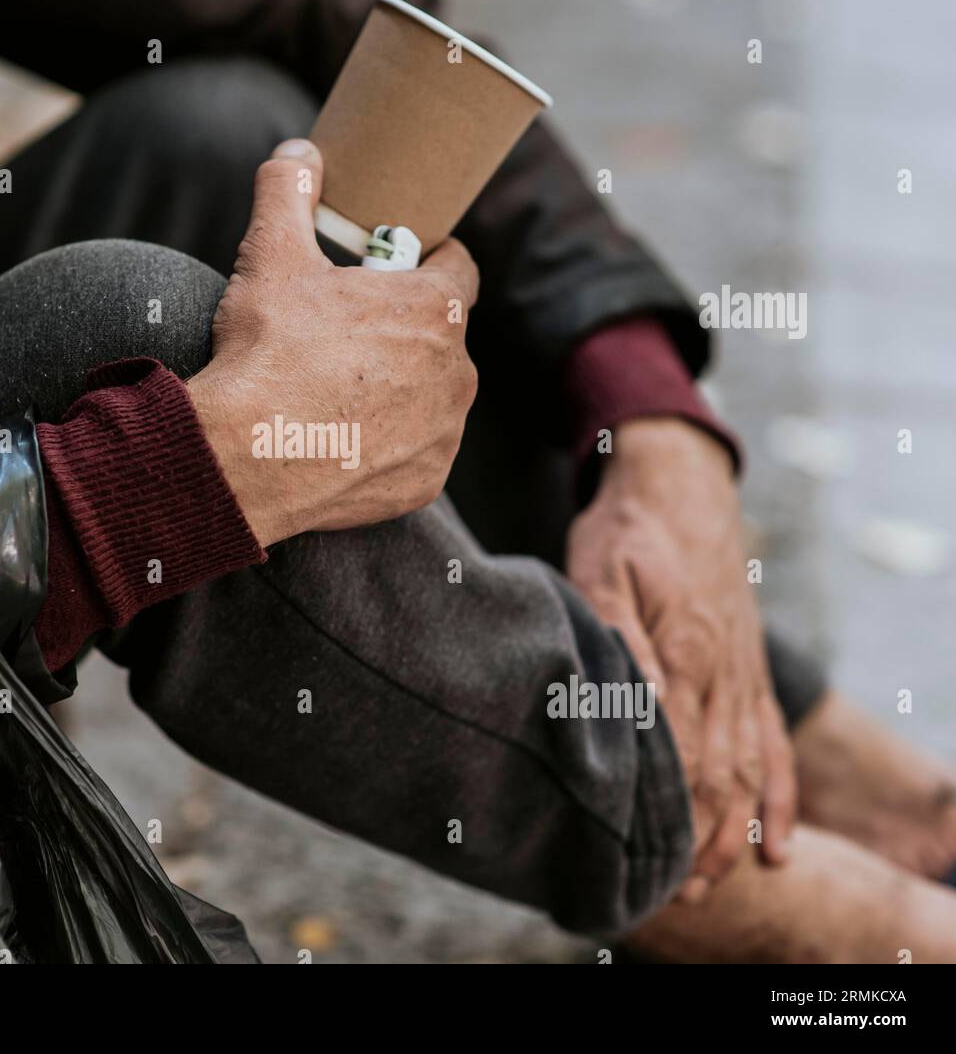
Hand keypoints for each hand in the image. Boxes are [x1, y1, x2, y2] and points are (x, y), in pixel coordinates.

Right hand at [188, 138, 479, 546]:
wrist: (247, 458)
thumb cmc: (267, 352)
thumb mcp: (269, 255)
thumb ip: (288, 190)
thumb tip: (298, 152)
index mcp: (435, 307)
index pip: (459, 266)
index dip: (430, 258)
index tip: (401, 263)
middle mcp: (457, 370)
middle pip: (441, 336)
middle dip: (404, 330)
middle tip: (348, 334)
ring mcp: (444, 431)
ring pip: (432, 396)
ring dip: (402, 389)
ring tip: (341, 390)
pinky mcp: (426, 481)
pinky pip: (417, 452)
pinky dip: (390, 444)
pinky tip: (345, 439)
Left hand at [566, 417, 795, 900]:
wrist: (679, 485)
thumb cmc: (628, 530)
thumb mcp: (602, 574)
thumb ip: (619, 642)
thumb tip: (636, 709)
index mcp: (686, 655)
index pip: (681, 756)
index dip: (664, 816)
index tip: (640, 861)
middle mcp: (725, 676)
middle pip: (720, 779)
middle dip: (696, 842)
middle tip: (670, 895)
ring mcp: (744, 677)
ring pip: (749, 773)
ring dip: (734, 834)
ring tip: (711, 884)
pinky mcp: (750, 672)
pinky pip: (775, 745)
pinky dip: (779, 799)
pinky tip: (780, 845)